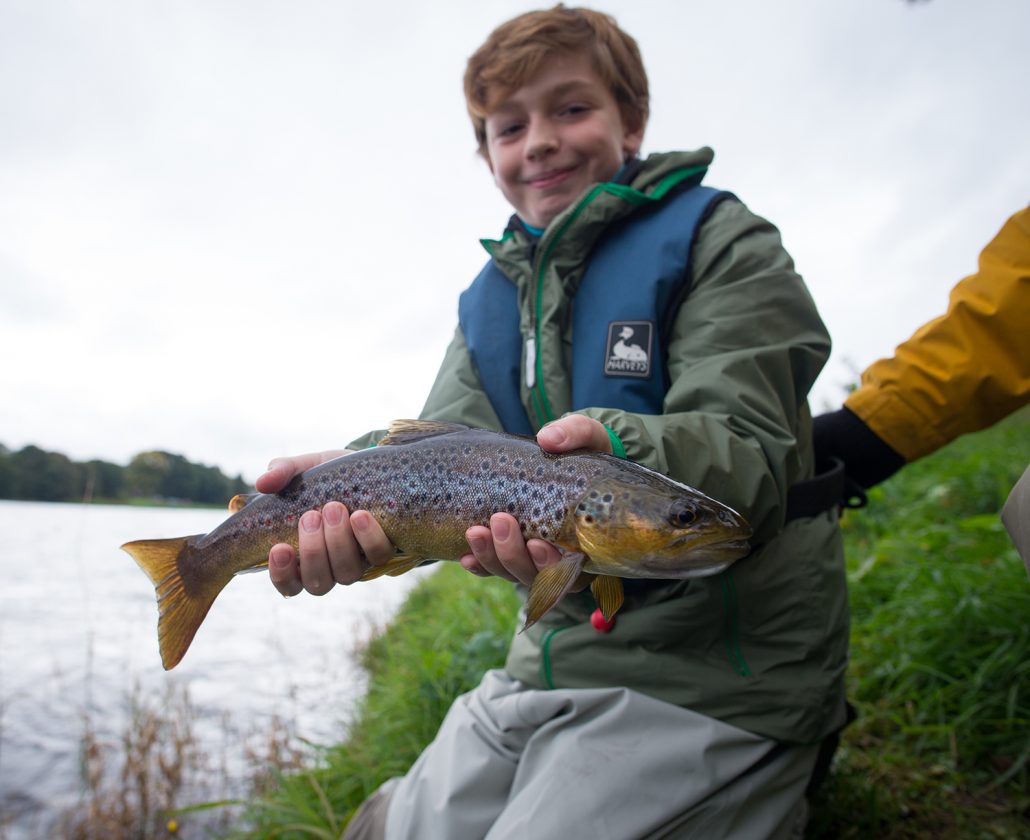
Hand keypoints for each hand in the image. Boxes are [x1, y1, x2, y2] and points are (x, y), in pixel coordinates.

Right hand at [255, 450, 395, 596]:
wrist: (366, 467)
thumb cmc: (326, 477)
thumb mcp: (303, 469)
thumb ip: (282, 472)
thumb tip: (262, 482)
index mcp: (302, 557)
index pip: (288, 584)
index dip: (282, 574)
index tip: (279, 548)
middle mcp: (330, 568)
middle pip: (318, 583)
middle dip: (313, 551)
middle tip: (311, 515)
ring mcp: (357, 562)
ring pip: (347, 573)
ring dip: (339, 543)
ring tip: (334, 508)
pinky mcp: (383, 550)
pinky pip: (379, 556)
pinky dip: (369, 538)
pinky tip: (361, 515)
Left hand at [460, 415, 611, 584]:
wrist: (564, 454)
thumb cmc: (583, 449)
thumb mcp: (587, 435)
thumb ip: (575, 433)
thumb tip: (548, 438)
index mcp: (587, 538)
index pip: (570, 568)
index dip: (551, 563)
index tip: (537, 543)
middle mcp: (561, 555)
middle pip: (534, 574)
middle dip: (512, 554)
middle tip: (499, 520)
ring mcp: (532, 556)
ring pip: (510, 572)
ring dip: (490, 557)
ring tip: (474, 531)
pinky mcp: (510, 549)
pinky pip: (493, 568)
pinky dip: (479, 565)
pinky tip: (464, 556)